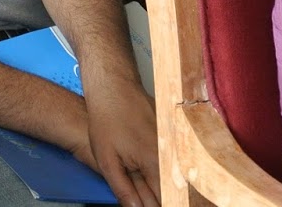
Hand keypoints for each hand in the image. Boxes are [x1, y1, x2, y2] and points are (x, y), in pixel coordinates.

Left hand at [77, 85, 161, 206]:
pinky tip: (150, 168)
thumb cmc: (106, 121)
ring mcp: (175, 142)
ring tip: (143, 180)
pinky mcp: (173, 133)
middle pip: (171, 188)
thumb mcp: (107, 160)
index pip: (164, 199)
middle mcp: (171, 153)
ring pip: (172, 174)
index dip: (156, 205)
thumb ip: (123, 189)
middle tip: (141, 190)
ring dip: (161, 183)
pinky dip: (164, 167)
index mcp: (155, 162)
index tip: (147, 203)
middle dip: (158, 196)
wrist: (114, 87)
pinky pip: (172, 158)